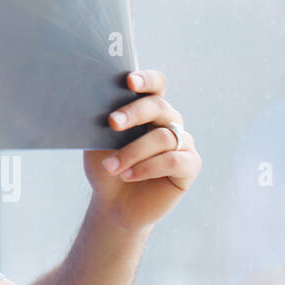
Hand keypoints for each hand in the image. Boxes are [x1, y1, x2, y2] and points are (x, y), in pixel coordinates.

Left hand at [83, 69, 200, 232]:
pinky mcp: (190, 166)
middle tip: (112, 122)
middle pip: (159, 106)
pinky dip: (148, 167)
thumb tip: (95, 103)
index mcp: (149, 109)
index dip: (146, 80)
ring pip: (162, 137)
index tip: (129, 82)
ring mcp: (183, 143)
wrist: (113, 205)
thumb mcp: (98, 143)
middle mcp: (169, 122)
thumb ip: (103, 123)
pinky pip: (173, 160)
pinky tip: (128, 175)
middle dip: (133, 113)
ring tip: (111, 167)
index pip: (156, 85)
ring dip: (133, 152)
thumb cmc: (106, 168)